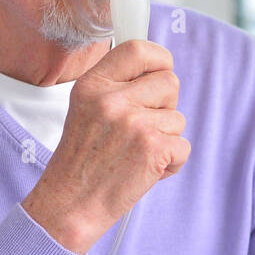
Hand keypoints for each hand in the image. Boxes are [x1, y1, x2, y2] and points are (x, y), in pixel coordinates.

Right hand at [22, 39, 189, 253]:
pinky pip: (183, 146)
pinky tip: (146, 170)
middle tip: (142, 129)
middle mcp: (113, 99)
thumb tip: (156, 69)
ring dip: (166, 138)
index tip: (159, 72)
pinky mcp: (153, 148)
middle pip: (169, 82)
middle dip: (165, 106)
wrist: (71, 204)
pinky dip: (171, 163)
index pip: (139, 49)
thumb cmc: (82, 162)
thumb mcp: (86, 109)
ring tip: (137, 154)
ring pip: (178, 118)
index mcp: (94, 84)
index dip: (159, 60)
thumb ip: (116, 86)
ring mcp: (134, 123)